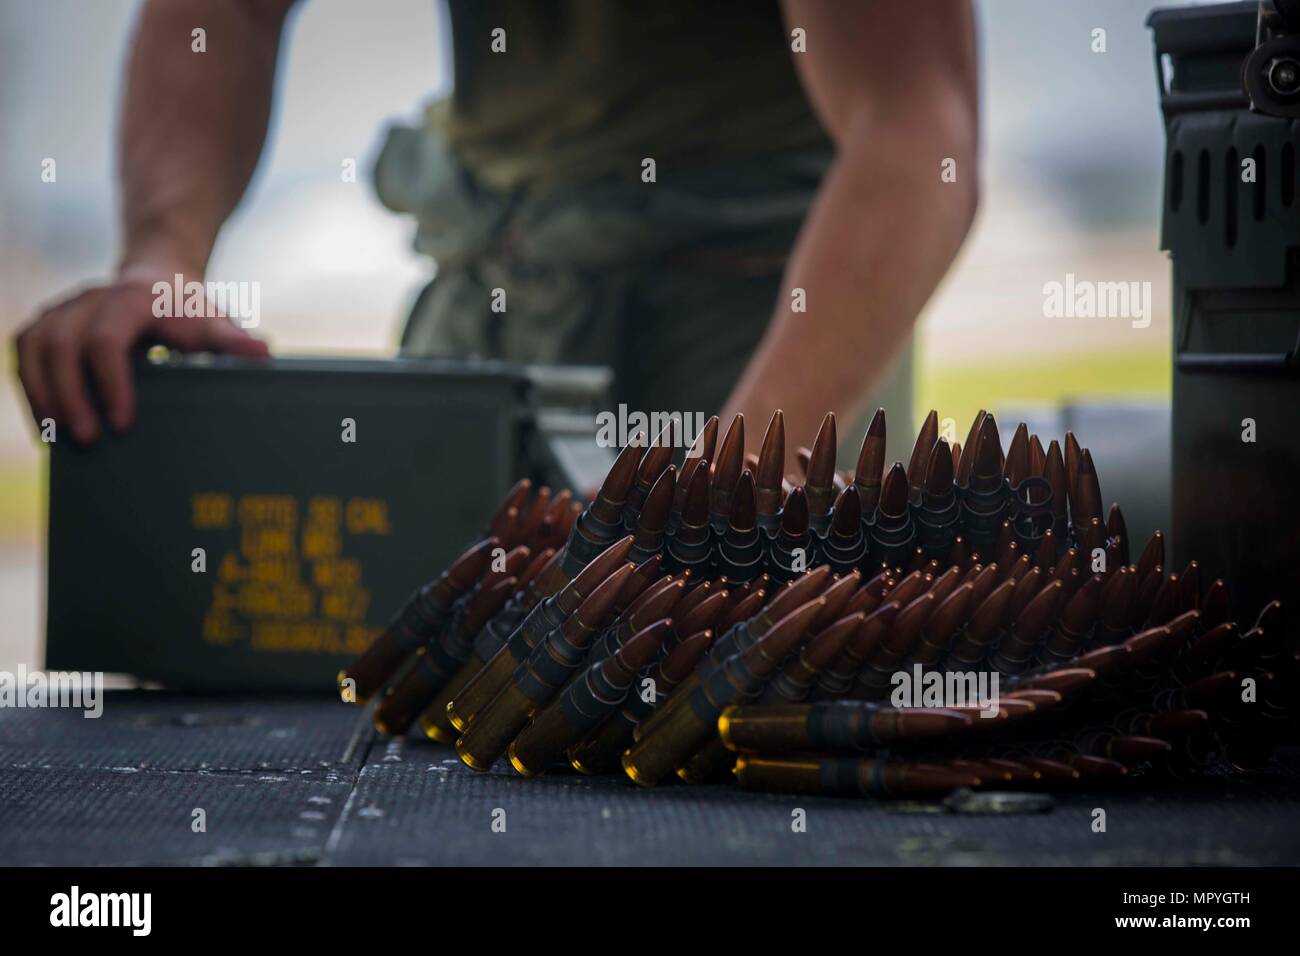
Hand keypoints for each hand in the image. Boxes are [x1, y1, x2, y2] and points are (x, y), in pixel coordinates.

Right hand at [14, 271, 269, 442]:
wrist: (158, 278)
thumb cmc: (189, 309)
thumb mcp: (213, 319)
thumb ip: (232, 339)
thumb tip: (263, 354)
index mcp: (131, 298)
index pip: (108, 339)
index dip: (111, 382)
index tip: (123, 424)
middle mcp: (89, 299)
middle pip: (61, 345)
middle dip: (70, 396)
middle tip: (87, 440)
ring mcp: (63, 308)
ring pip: (34, 347)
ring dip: (42, 394)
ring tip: (58, 438)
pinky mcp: (47, 322)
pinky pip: (25, 353)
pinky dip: (31, 387)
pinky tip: (44, 423)